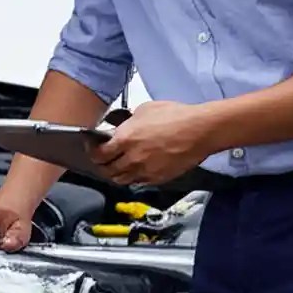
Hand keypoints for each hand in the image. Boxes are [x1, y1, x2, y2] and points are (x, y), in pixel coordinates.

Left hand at [90, 101, 208, 185]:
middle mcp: (131, 158)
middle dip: (102, 165)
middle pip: (107, 171)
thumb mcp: (144, 110)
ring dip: (116, 174)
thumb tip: (122, 127)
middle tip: (103, 159)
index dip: (93, 152)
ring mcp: (145, 171)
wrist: (199, 130)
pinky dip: (134, 178)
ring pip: (121, 180)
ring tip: (117, 167)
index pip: (98, 154)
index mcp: (124, 139)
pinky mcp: (158, 178)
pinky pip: (139, 182)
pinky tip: (136, 170)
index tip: (93, 148)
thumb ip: (128, 122)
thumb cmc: (176, 117)